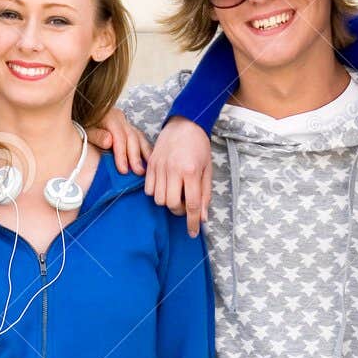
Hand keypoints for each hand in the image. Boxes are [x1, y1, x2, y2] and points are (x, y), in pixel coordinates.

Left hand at [87, 108, 150, 174]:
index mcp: (109, 117)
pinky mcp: (130, 128)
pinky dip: (146, 150)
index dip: (122, 154)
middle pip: (132, 137)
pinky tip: (150, 160)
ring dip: (144, 154)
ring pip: (139, 137)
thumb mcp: (85, 129)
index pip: (119, 137)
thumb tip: (109, 141)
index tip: (123, 170)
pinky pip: (141, 138)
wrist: (84, 114)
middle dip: (135, 156)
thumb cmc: (83, 125)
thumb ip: (97, 135)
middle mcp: (121, 119)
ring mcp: (127, 123)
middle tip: (138, 172)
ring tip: (147, 169)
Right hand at [144, 117, 212, 236]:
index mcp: (191, 171)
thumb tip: (201, 218)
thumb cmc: (199, 147)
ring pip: (159, 199)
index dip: (192, 222)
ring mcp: (160, 167)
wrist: (185, 124)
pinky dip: (157, 193)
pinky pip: (149, 190)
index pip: (191, 204)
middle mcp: (173, 170)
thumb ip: (204, 195)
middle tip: (185, 204)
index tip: (192, 232)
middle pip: (171, 205)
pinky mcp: (151, 165)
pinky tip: (166, 187)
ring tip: (176, 193)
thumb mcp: (207, 170)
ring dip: (168, 202)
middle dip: (179, 211)